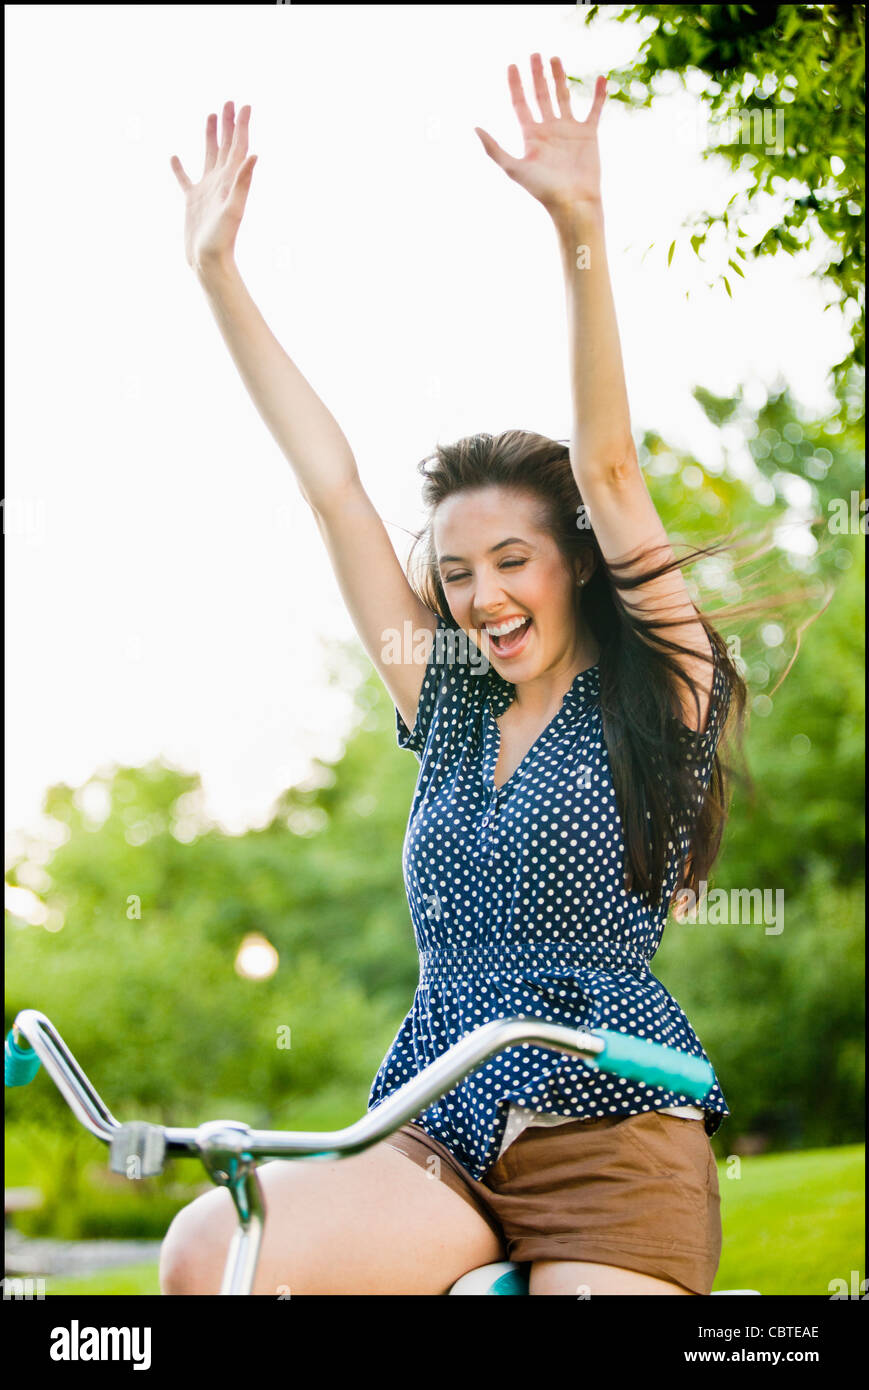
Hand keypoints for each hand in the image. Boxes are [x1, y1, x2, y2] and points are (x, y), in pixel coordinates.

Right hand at [170, 101, 256, 269]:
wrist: (208, 262)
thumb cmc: (222, 240)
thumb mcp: (233, 209)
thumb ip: (243, 181)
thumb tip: (254, 154)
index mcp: (231, 181)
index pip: (238, 147)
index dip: (242, 126)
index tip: (245, 105)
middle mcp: (220, 182)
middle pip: (225, 146)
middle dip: (228, 124)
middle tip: (229, 102)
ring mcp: (206, 191)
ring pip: (209, 156)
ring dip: (210, 136)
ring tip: (211, 116)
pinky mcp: (193, 202)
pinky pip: (185, 179)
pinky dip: (179, 168)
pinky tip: (174, 157)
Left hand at [474, 55, 605, 214]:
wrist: (573, 202)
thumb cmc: (543, 189)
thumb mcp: (513, 168)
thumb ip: (494, 149)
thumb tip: (475, 128)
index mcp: (531, 135)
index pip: (520, 103)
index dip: (515, 84)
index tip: (512, 65)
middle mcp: (549, 129)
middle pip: (540, 95)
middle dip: (537, 75)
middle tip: (534, 54)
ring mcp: (569, 130)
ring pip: (563, 96)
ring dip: (559, 77)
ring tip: (554, 58)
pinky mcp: (588, 134)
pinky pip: (594, 109)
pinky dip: (598, 94)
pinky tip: (601, 78)